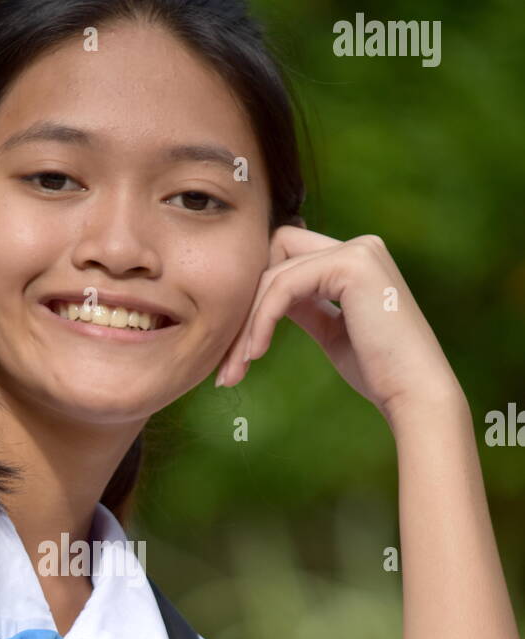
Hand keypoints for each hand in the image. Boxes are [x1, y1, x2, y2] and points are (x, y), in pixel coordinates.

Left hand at [215, 224, 462, 424]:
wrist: (414, 393)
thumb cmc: (379, 373)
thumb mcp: (333, 332)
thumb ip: (305, 306)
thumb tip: (265, 298)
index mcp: (355, 259)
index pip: (285, 261)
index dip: (256, 301)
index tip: (237, 353)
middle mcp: (359, 246)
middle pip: (273, 259)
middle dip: (242, 310)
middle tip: (224, 365)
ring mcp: (357, 250)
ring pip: (272, 273)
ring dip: (245, 324)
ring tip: (233, 370)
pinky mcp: (351, 265)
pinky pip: (284, 286)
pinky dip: (261, 320)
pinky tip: (254, 354)